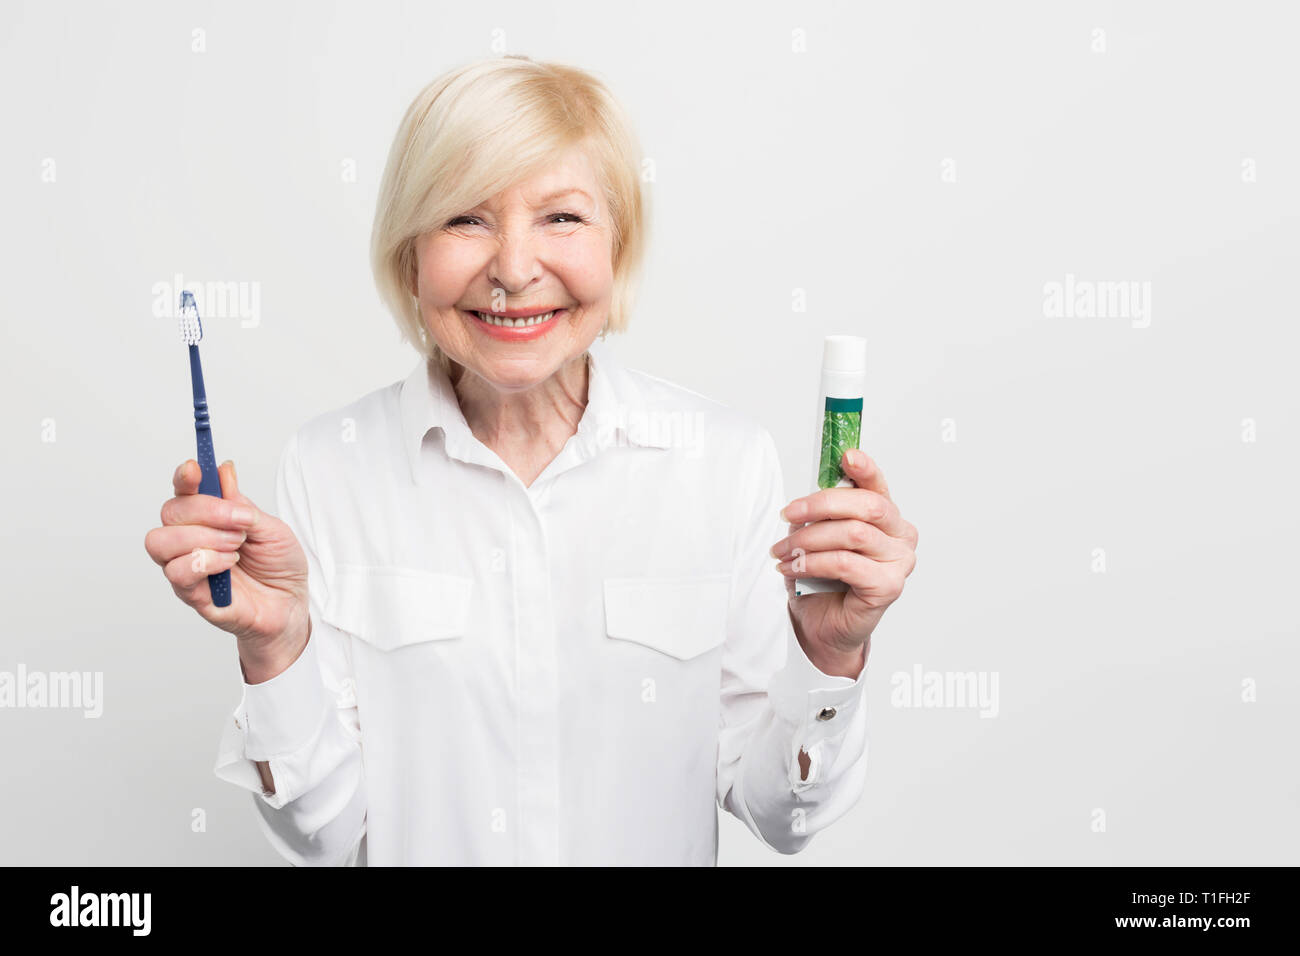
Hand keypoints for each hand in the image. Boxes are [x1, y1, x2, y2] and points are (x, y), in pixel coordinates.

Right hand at [144, 459, 309, 661]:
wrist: (291, 604)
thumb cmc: (279, 565)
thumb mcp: (270, 528)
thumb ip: (242, 503)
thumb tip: (223, 470)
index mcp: (208, 520)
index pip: (183, 492)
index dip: (184, 478)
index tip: (194, 468)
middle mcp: (190, 541)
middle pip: (169, 513)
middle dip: (206, 511)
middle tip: (239, 525)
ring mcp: (187, 567)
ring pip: (161, 542)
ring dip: (203, 538)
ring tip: (236, 547)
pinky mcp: (191, 594)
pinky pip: (177, 573)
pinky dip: (205, 562)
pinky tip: (229, 565)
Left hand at [770, 449, 917, 674]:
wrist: (822, 626)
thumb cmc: (822, 580)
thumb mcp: (817, 537)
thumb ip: (822, 514)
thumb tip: (807, 500)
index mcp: (887, 517)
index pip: (878, 486)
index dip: (864, 468)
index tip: (846, 455)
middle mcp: (901, 536)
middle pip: (866, 506)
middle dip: (820, 505)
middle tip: (788, 514)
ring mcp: (900, 562)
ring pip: (852, 534)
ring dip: (808, 539)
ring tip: (782, 551)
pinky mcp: (890, 586)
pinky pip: (846, 563)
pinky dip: (812, 562)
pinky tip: (792, 567)